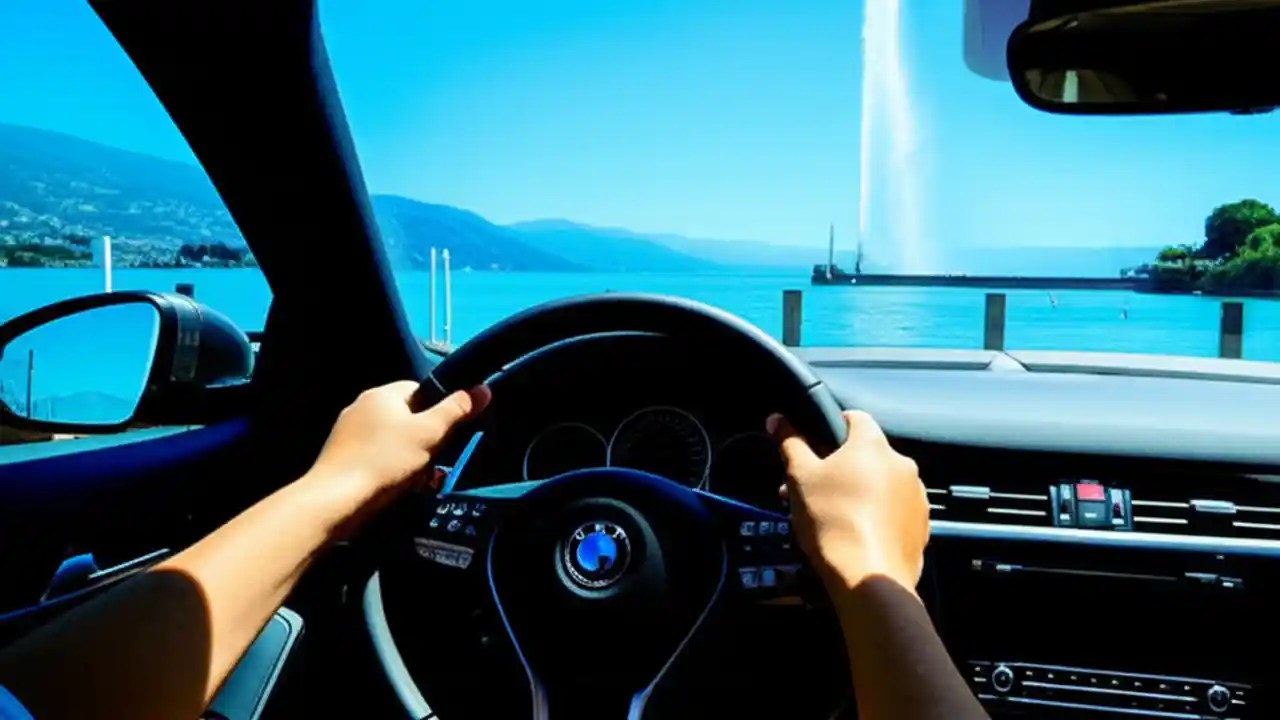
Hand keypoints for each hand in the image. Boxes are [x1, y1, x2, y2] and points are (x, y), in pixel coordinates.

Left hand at [302, 381, 490, 524]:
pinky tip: (399, 489)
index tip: (449, 434)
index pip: (421, 390)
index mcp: (382, 394)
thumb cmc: (385, 461)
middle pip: (409, 419)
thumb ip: (456, 410)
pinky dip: (393, 472)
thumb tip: (482, 389)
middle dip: (427, 443)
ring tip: (419, 482)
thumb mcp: (429, 433)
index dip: (440, 411)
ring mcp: (349, 434)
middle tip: (435, 463)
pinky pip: (379, 459)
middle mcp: (362, 408)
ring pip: (395, 443)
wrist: (336, 500)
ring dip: (412, 461)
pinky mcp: (343, 458)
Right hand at [767, 410, 928, 594]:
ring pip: (881, 483)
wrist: (867, 578)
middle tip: (813, 490)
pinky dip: (877, 515)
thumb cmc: (832, 520)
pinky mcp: (922, 525)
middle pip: (866, 454)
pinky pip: (895, 510)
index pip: (855, 417)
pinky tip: (856, 533)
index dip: (832, 428)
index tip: (814, 448)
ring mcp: (917, 495)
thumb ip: (790, 443)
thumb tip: (777, 419)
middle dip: (839, 468)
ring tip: (832, 515)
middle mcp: (902, 464)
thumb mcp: (800, 478)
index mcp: (873, 445)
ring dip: (859, 491)